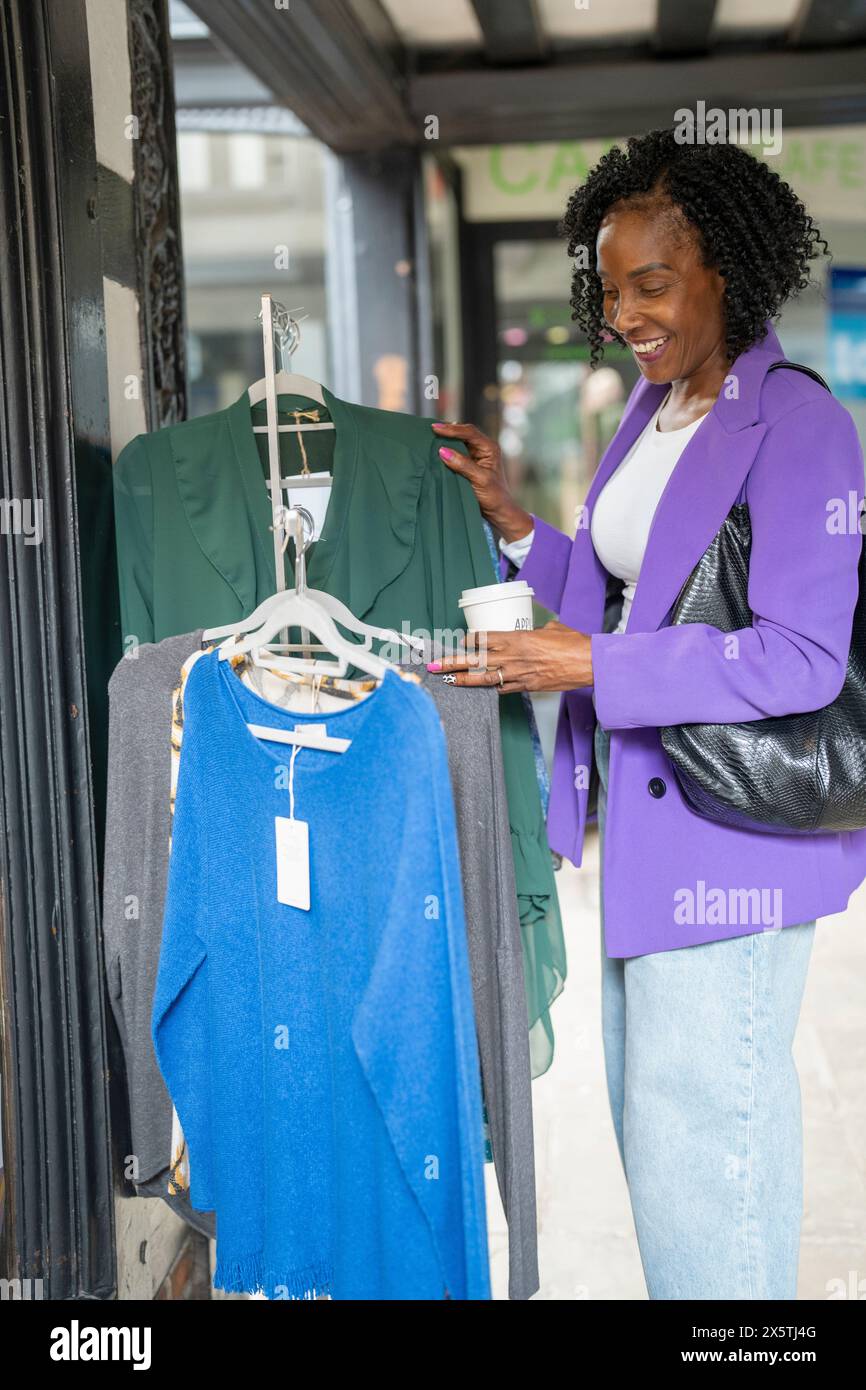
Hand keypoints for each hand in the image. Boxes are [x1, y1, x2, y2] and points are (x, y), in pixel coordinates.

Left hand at [428, 621, 592, 693]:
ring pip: (484, 678)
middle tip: (435, 665)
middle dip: (452, 662)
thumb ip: (536, 632)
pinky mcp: (527, 687)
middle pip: (475, 660)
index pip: (484, 638)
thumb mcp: (551, 629)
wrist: (589, 663)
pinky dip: (493, 687)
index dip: (469, 640)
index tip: (460, 641)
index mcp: (517, 638)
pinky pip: (504, 688)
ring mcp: (518, 674)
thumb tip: (534, 632)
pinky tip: (484, 687)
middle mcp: (513, 657)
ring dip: (464, 680)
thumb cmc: (574, 643)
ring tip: (448, 680)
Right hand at [431, 420, 531, 540]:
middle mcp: (483, 448)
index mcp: (489, 448)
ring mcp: (476, 454)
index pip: (469, 433)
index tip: (436, 429)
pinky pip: (457, 451)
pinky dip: (447, 448)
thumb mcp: (479, 479)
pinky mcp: (469, 462)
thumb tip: (442, 451)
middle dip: (448, 430)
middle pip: (464, 433)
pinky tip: (437, 447)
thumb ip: (462, 464)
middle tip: (431, 429)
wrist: (498, 510)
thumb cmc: (493, 496)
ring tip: (431, 435)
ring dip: (447, 438)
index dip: (452, 430)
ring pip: (459, 440)